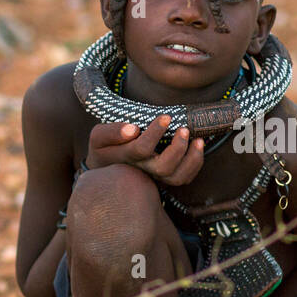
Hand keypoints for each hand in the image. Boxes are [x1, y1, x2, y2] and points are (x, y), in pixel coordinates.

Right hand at [86, 114, 205, 186]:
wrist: (104, 168)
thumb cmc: (104, 147)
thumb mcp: (98, 137)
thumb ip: (111, 132)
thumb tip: (133, 129)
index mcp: (125, 158)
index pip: (141, 149)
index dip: (155, 133)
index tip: (165, 117)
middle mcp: (142, 170)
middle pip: (163, 168)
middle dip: (177, 149)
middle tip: (184, 129)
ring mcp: (154, 177)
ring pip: (177, 178)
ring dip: (192, 159)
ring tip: (198, 140)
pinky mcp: (164, 178)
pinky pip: (184, 178)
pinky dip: (195, 164)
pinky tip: (197, 147)